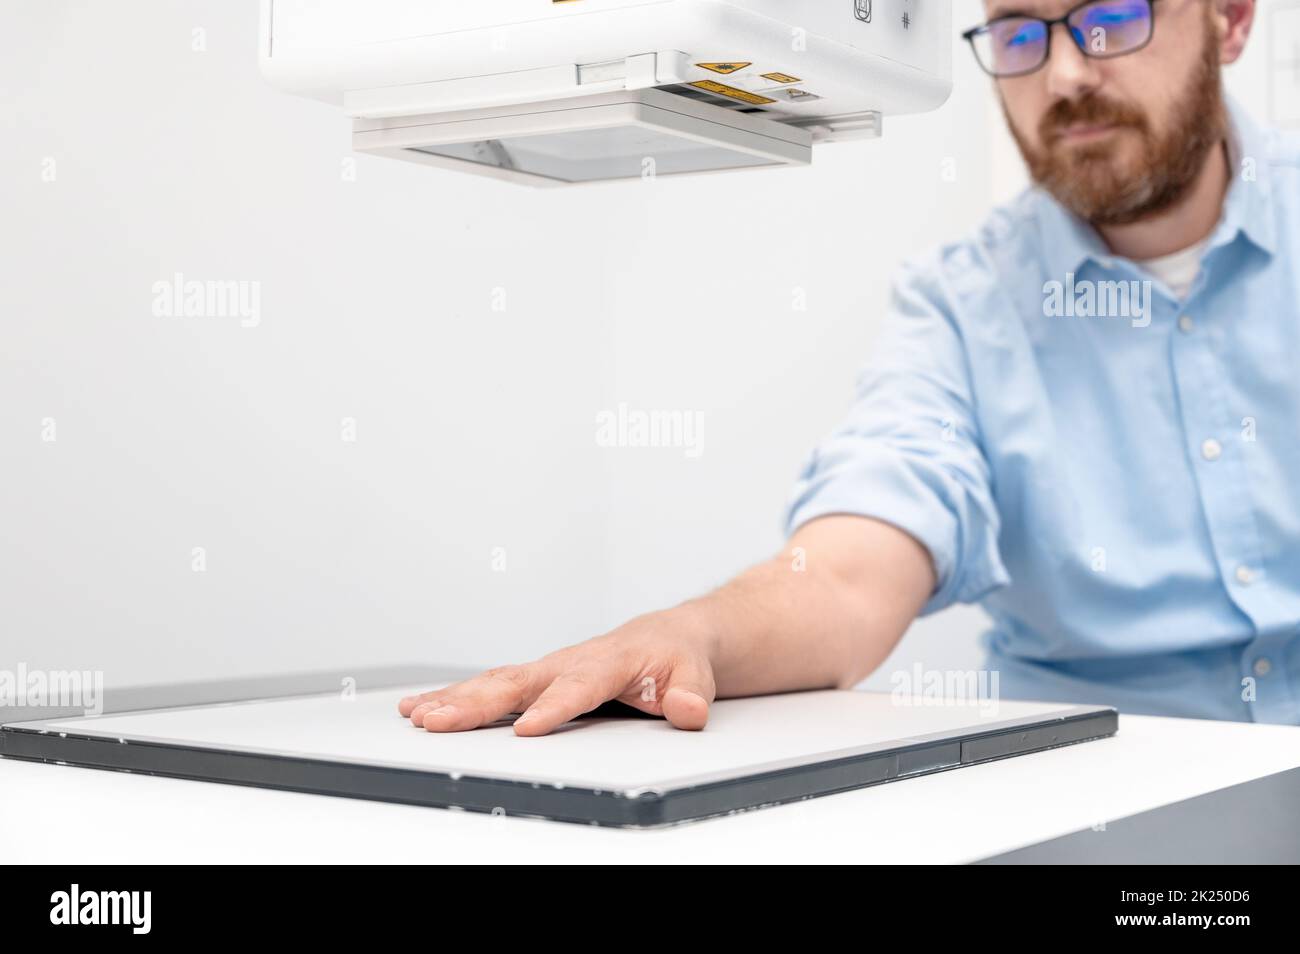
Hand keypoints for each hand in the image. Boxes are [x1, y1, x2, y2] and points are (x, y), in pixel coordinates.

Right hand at [397, 610, 716, 736]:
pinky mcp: (536, 678)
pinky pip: (492, 686)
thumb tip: (688, 710)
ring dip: (455, 699)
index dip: (552, 708)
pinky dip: (455, 697)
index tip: (526, 729)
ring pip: (496, 683)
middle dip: (476, 704)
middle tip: (438, 720)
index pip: (577, 688)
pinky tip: (422, 708)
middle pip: (518, 684)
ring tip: (417, 715)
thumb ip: (691, 696)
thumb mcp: (696, 677)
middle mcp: (569, 662)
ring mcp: (548, 669)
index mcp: (608, 663)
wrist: (669, 636)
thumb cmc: (676, 658)